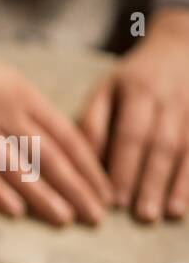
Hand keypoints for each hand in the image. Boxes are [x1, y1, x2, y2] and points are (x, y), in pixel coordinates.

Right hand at [0, 4, 110, 225]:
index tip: (106, 192)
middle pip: (51, 157)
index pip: (69, 138)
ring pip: (18, 168)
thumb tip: (62, 142)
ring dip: (44, 196)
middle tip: (96, 217)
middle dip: (77, 188)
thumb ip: (34, 112)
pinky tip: (14, 210)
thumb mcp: (9, 84)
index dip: (90, 167)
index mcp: (27, 99)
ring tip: (65, 220)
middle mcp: (9, 115)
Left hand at [80, 9, 188, 220]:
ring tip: (169, 214)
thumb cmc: (133, 79)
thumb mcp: (106, 90)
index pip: (130, 133)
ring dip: (179, 184)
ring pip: (187, 149)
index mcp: (138, 92)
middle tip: (141, 215)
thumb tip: (83, 164)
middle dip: (150, 181)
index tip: (114, 200)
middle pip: (161, 145)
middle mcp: (170, 99)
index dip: (123, 167)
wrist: (183, 46)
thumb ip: (92, 124)